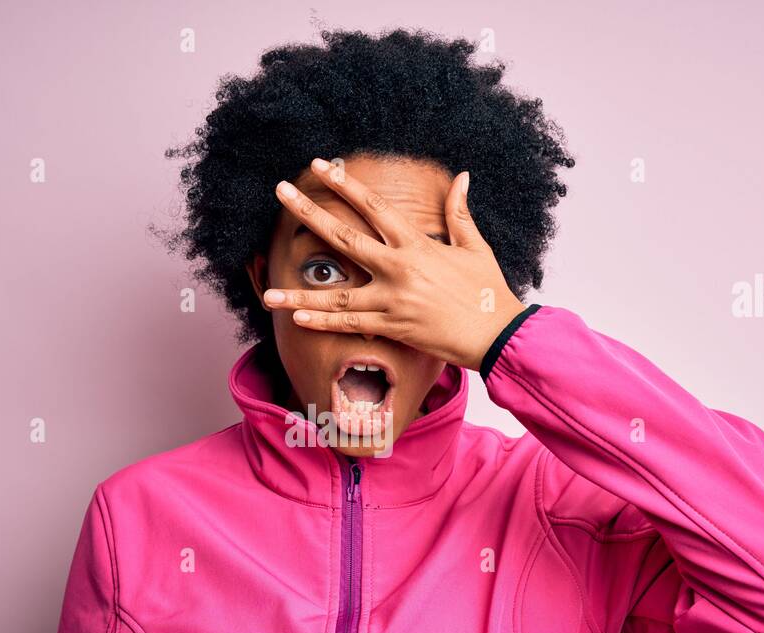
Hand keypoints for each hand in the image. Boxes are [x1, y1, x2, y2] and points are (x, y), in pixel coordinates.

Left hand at [264, 158, 527, 370]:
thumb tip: (462, 176)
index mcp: (417, 245)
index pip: (374, 207)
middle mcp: (399, 269)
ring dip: (299, 295)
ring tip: (267, 293)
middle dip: (310, 212)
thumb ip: (460, 212)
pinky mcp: (393, 328)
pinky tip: (297, 318)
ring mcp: (392, 301)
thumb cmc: (488, 291)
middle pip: (344, 238)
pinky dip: (324, 322)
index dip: (346, 184)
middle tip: (281, 192)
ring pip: (338, 296)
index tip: (322, 166)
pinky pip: (351, 325)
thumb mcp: (475, 247)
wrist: (496, 334)